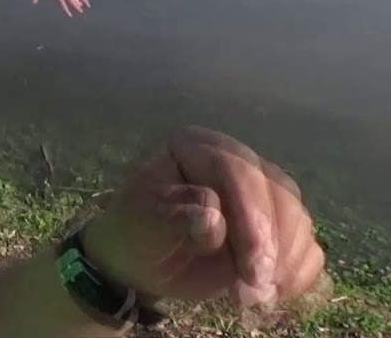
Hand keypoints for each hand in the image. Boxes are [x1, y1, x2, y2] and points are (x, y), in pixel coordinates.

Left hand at [82, 126, 324, 309]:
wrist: (144, 262)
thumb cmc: (137, 233)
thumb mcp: (141, 224)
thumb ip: (173, 217)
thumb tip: (213, 218)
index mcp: (197, 148)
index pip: (234, 169)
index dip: (250, 212)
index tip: (253, 260)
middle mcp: (237, 163)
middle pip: (276, 192)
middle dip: (271, 243)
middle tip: (256, 283)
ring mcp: (263, 195)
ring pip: (297, 219)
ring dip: (284, 263)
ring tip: (251, 295)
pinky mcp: (279, 228)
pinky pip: (306, 248)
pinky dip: (296, 275)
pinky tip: (269, 295)